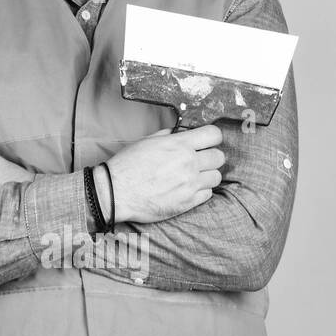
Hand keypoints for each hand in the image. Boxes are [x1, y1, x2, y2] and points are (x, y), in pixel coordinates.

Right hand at [106, 125, 225, 223]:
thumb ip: (167, 136)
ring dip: (207, 175)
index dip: (212, 137)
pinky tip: (187, 188)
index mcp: (178, 144)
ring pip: (216, 177)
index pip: (214, 135)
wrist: (116, 192)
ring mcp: (190, 184)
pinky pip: (208, 194)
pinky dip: (200, 191)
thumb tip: (179, 133)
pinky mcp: (188, 202)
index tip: (207, 142)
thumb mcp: (145, 142)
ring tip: (193, 176)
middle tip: (199, 160)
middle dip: (210, 157)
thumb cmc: (126, 166)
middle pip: (219, 157)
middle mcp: (188, 163)